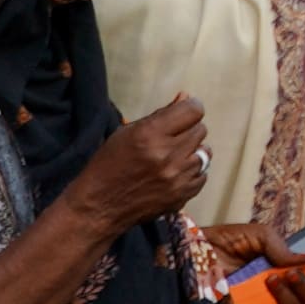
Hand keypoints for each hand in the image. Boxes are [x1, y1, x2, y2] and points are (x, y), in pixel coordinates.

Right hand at [71, 97, 211, 237]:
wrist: (100, 206)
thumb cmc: (109, 165)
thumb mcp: (126, 133)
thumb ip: (160, 115)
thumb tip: (186, 97)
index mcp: (150, 134)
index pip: (193, 110)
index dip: (190, 108)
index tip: (184, 112)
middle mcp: (167, 155)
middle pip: (200, 130)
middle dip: (188, 130)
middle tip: (171, 138)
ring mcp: (177, 177)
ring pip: (205, 152)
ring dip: (191, 151)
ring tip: (172, 156)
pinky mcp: (183, 195)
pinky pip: (203, 174)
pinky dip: (192, 171)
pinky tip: (174, 172)